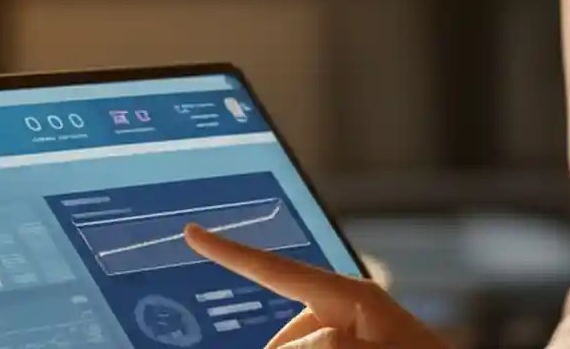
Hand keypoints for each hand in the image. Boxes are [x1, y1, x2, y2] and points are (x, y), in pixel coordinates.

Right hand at [184, 224, 449, 348]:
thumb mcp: (377, 347)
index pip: (277, 271)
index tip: (192, 232)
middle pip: (287, 336)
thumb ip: (333, 341)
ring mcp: (342, 334)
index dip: (232, 253)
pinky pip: (307, 346)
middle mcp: (341, 311)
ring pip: (295, 348)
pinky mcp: (343, 344)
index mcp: (349, 296)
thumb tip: (309, 340)